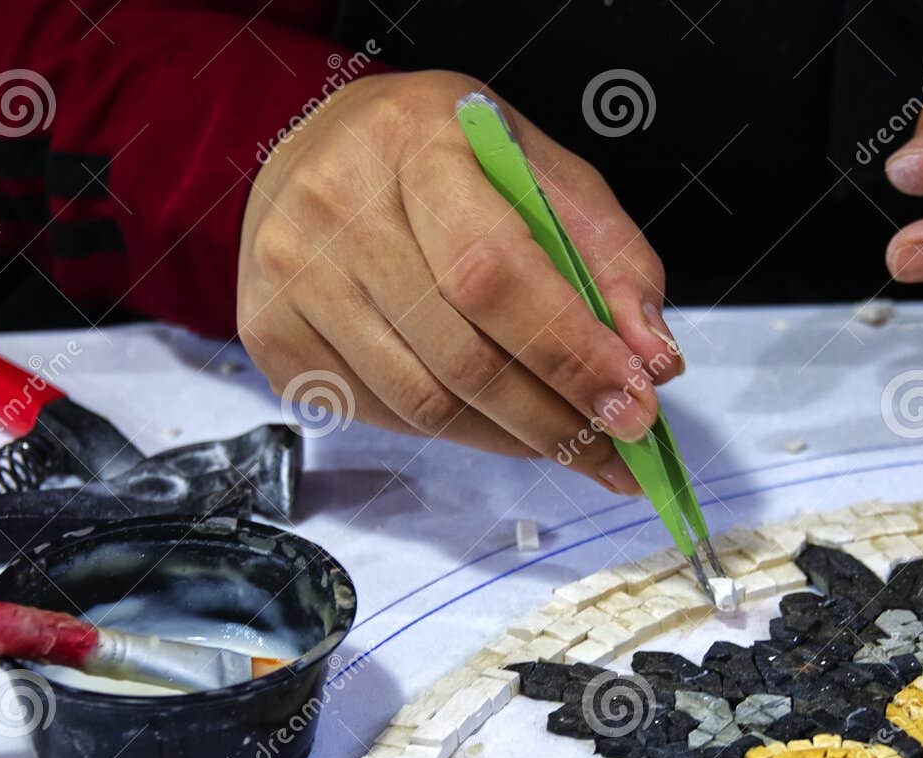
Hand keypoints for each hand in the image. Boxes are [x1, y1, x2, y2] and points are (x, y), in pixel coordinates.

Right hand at [237, 70, 682, 493]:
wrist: (323, 149)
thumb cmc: (448, 162)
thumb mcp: (544, 174)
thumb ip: (611, 258)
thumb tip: (653, 359)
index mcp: (417, 142)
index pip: (496, 272)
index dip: (571, 352)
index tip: (635, 406)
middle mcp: (337, 204)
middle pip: (462, 355)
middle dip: (557, 417)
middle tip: (618, 449)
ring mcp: (290, 273)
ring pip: (425, 404)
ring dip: (515, 440)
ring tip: (571, 441)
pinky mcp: (269, 333)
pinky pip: (386, 417)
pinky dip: (459, 434)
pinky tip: (497, 420)